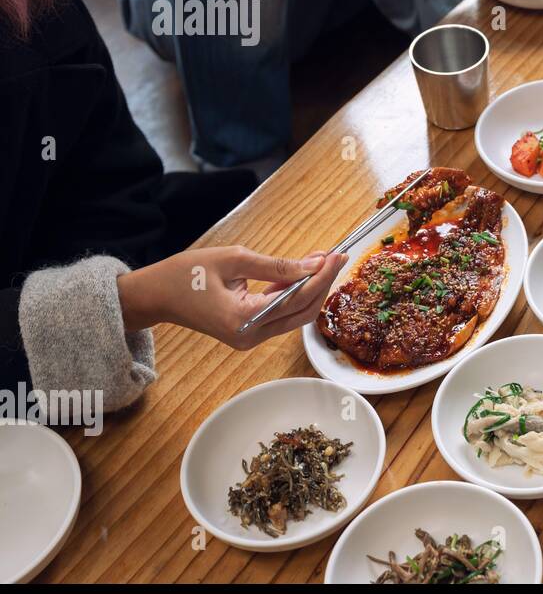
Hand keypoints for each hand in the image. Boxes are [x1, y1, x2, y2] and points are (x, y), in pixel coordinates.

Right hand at [116, 246, 348, 348]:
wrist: (155, 296)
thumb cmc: (185, 274)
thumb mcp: (232, 260)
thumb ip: (275, 266)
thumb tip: (311, 266)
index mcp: (244, 319)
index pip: (296, 298)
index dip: (321, 277)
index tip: (337, 256)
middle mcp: (251, 335)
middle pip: (302, 311)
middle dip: (323, 283)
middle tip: (337, 257)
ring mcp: (251, 337)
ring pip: (295, 314)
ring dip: (311, 288)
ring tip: (323, 260)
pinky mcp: (250, 332)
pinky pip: (281, 314)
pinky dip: (294, 294)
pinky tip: (304, 272)